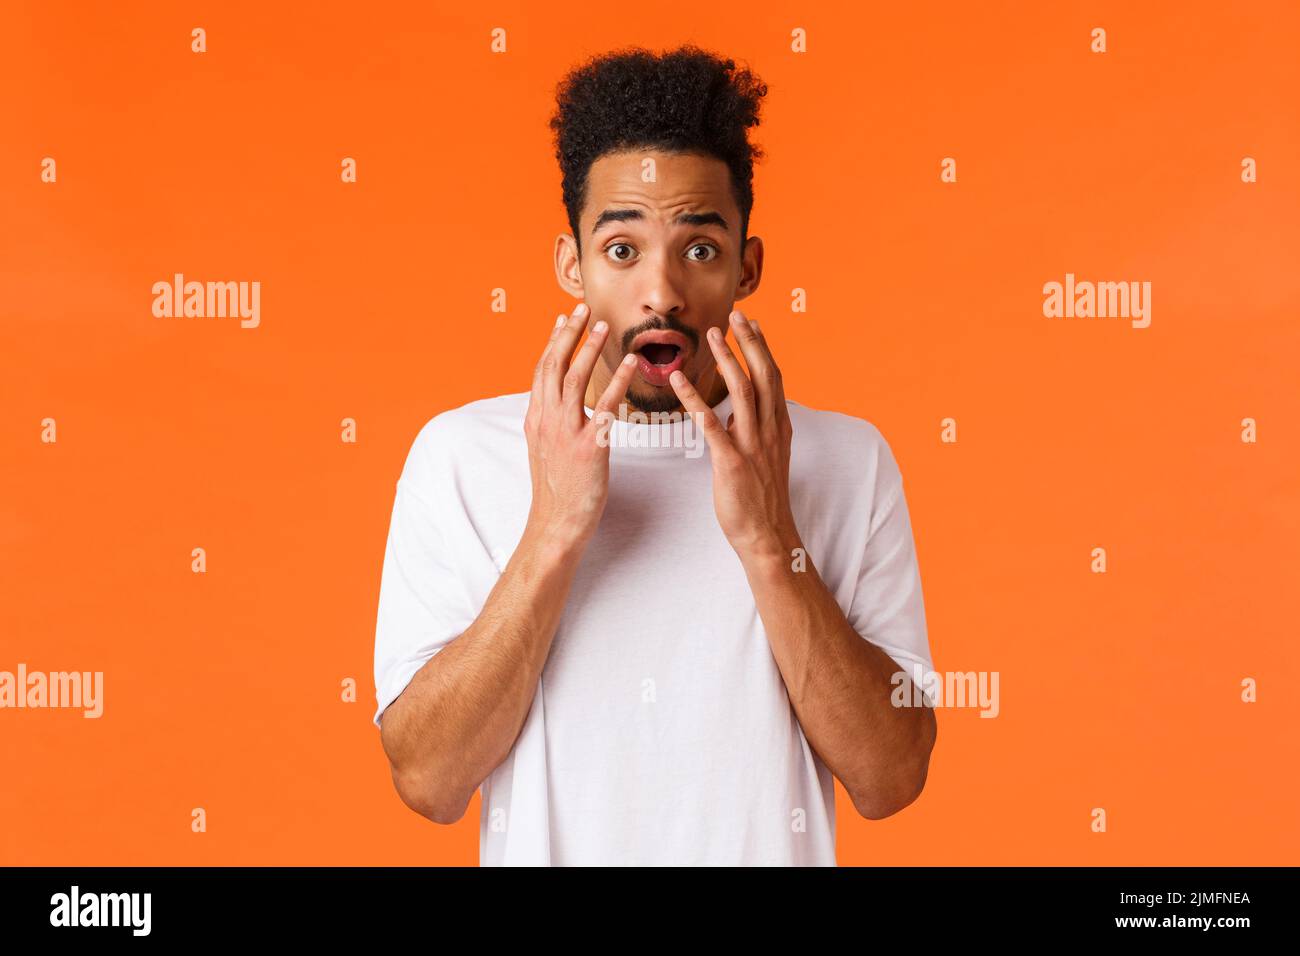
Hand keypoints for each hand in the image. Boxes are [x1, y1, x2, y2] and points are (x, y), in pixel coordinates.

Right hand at [523, 303, 637, 551]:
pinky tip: (631, 362)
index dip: (553, 342)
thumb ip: (550, 425)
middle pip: (554, 366)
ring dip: (589, 348)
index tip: (563, 319)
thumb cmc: (556, 494)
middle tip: (584, 309)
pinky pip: (605, 407)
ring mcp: (565, 434)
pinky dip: (618, 380)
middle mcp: (547, 421)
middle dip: (568, 334)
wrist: (555, 526)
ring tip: (605, 325)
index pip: (542, 371)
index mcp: (536, 420)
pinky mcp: (588, 448)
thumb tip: (556, 405)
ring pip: (573, 379)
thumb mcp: (545, 452)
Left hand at [669, 310, 798, 560]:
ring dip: (726, 359)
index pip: (773, 376)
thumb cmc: (762, 498)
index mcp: (779, 426)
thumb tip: (746, 406)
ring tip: (710, 336)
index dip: (762, 347)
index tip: (752, 322)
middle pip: (763, 374)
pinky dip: (694, 398)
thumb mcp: (767, 456)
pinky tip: (678, 380)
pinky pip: (711, 424)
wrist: (767, 536)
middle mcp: (769, 430)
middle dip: (749, 341)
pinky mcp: (732, 462)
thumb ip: (758, 428)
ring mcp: (752, 445)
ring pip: (743, 391)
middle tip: (735, 314)